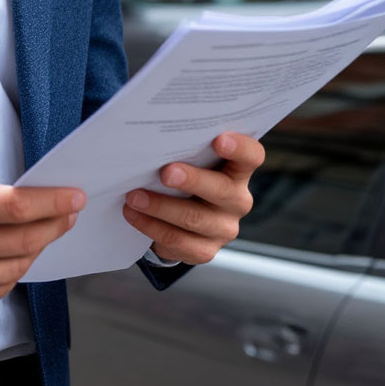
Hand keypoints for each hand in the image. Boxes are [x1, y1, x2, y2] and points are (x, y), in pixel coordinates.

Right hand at [0, 177, 84, 315]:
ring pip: (19, 266)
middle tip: (70, 213)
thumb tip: (41, 202)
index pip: (16, 206)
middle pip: (24, 239)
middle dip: (55, 224)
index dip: (51, 202)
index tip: (74, 197)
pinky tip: (19, 253)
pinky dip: (17, 268)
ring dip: (38, 247)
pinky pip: (4, 286)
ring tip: (45, 231)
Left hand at [122, 133, 264, 264]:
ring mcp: (224, 227)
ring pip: (194, 218)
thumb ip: (184, 147)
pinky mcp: (206, 250)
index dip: (239, 148)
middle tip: (166, 173)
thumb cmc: (184, 172)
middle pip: (221, 189)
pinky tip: (133, 214)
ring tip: (133, 196)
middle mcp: (237, 199)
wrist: (178, 216)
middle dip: (192, 180)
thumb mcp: (189, 158)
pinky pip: (178, 240)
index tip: (219, 140)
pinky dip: (151, 226)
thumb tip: (151, 135)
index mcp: (238, 170)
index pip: (251, 156)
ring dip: (160, 206)